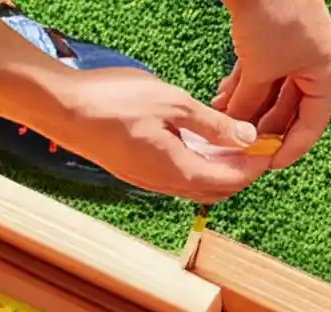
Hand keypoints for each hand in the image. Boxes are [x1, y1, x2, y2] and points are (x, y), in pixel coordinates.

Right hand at [24, 67, 271, 202]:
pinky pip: (176, 176)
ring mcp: (147, 181)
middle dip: (241, 172)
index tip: (270, 147)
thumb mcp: (173, 103)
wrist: (60, 108)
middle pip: (216, 190)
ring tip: (234, 142)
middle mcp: (164, 185)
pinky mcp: (135, 171)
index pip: (230, 180)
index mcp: (178, 172)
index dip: (254, 166)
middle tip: (257, 147)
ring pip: (195, 185)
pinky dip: (197, 164)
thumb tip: (247, 139)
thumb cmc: (113, 102)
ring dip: (218, 169)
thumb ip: (213, 124)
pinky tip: (200, 140)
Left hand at [215, 0, 330, 168]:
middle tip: (240, 147)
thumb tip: (236, 132)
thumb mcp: (259, 69)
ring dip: (249, 108)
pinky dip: (243, 86)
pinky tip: (222, 99)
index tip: (268, 165)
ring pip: (271, 91)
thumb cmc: (272, 14)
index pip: (313, 123)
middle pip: (290, 108)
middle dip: (264, 128)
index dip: (292, 148)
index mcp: (324, 72)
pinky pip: (259, 72)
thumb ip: (249, 104)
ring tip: (224, 124)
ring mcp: (292, 48)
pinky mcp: (272, 35)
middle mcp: (312, 62)